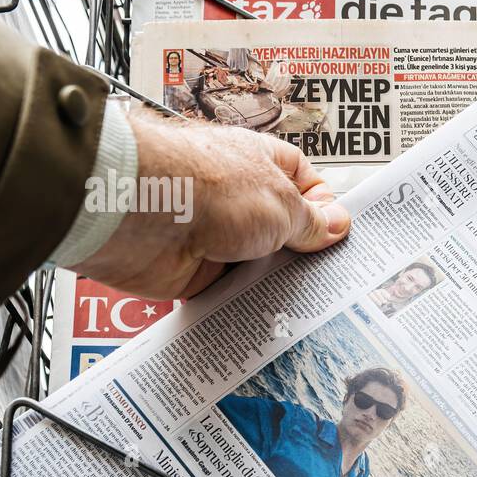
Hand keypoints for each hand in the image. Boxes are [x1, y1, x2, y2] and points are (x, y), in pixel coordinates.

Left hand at [68, 107, 350, 297]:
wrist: (137, 213)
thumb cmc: (202, 187)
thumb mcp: (281, 205)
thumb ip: (311, 222)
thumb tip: (336, 226)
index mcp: (262, 165)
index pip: (305, 183)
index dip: (325, 210)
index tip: (339, 236)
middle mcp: (238, 197)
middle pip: (283, 230)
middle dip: (302, 253)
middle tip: (326, 274)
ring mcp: (216, 233)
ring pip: (258, 265)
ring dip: (273, 281)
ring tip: (299, 297)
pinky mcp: (194, 269)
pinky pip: (229, 293)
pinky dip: (243, 304)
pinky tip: (261, 311)